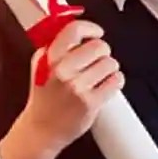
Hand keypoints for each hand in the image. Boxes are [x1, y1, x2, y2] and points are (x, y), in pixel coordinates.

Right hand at [17, 18, 123, 154]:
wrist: (41, 130)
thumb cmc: (44, 98)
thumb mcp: (41, 66)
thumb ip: (57, 46)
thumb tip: (79, 30)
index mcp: (49, 58)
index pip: (74, 30)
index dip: (91, 28)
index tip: (96, 32)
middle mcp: (62, 71)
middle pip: (98, 46)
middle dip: (102, 51)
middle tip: (98, 59)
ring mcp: (77, 87)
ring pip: (110, 63)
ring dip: (109, 68)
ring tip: (100, 76)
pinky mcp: (90, 102)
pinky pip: (116, 81)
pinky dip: (115, 81)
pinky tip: (106, 85)